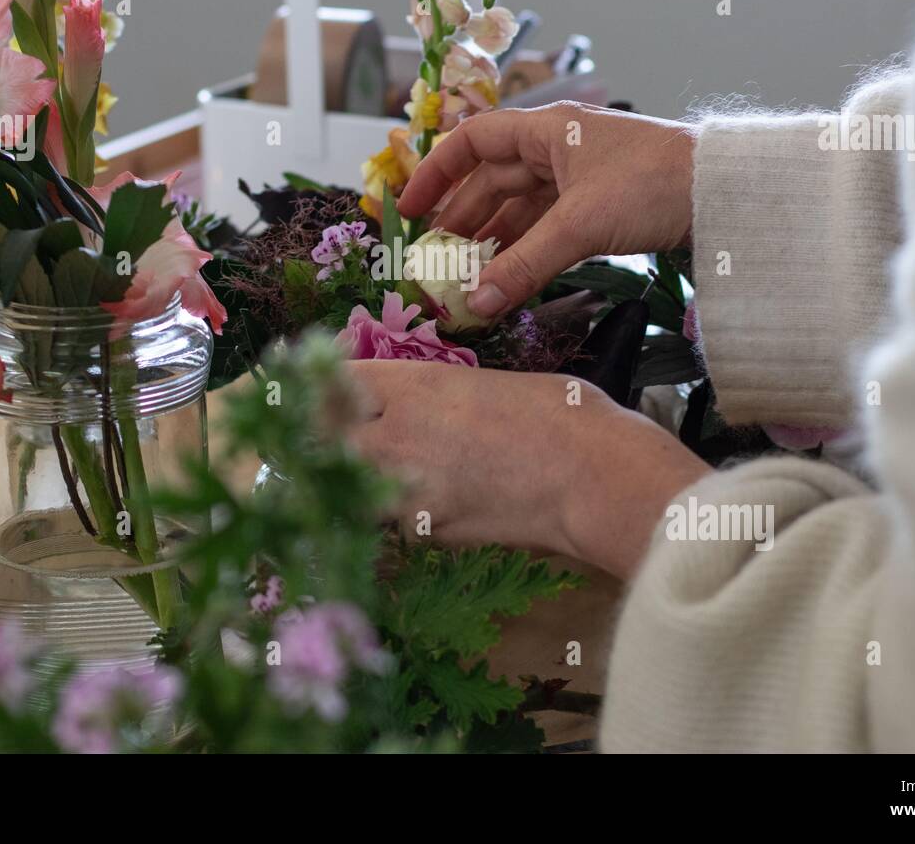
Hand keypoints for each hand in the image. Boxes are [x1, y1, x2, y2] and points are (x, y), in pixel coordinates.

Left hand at [345, 360, 710, 579]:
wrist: (595, 478)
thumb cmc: (559, 414)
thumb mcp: (487, 383)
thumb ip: (432, 394)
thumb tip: (408, 404)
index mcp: (411, 385)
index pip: (330, 383)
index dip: (322, 385)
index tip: (321, 388)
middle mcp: (394, 435)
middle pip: (319, 437)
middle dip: (323, 435)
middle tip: (337, 433)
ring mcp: (405, 489)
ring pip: (348, 484)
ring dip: (356, 477)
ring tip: (387, 470)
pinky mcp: (426, 532)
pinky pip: (394, 520)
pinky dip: (401, 513)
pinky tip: (433, 502)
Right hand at [397, 101, 694, 319]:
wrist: (727, 193)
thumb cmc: (655, 184)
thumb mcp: (580, 224)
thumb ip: (524, 265)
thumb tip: (474, 304)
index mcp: (547, 130)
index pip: (472, 142)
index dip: (435, 173)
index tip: (408, 210)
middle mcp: (559, 148)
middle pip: (493, 180)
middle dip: (462, 218)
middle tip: (435, 259)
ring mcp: (581, 178)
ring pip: (521, 206)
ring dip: (493, 239)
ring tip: (465, 274)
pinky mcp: (602, 206)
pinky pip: (548, 226)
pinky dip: (526, 249)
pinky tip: (509, 275)